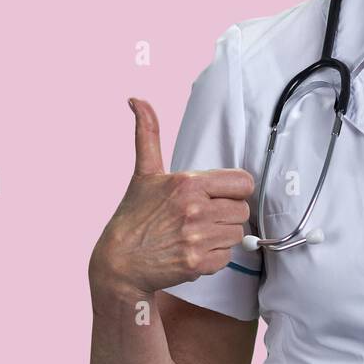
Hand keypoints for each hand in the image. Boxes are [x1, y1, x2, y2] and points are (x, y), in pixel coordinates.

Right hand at [88, 98, 254, 299]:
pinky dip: (213, 257)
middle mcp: (195, 208)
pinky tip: (192, 251)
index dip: (234, 190)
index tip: (220, 196)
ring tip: (195, 234)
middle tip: (202, 218)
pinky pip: (226, 257)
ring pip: (237, 234)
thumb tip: (137, 100)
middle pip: (243, 210)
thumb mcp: (144, 173)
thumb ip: (148, 134)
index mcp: (188, 183)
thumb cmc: (134, 216)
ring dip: (221, 236)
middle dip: (226, 214)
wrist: (119, 263)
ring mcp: (197, 237)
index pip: (243, 182)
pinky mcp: (197, 263)